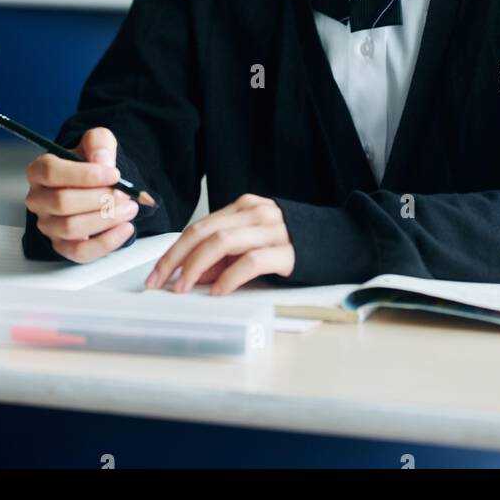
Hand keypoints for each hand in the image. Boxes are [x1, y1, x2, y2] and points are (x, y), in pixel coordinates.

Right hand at [25, 126, 139, 262]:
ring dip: (105, 219)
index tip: (114, 174)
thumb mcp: (96, 142)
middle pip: (62, 202)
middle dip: (100, 199)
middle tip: (125, 194)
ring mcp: (48, 225)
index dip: (85, 174)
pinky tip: (125, 228)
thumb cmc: (91, 164)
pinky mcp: (62, 245)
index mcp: (39, 170)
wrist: (96, 184)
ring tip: (129, 208)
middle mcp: (38, 199)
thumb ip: (98, 142)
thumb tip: (101, 161)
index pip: (51, 172)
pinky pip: (79, 252)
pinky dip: (106, 242)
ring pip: (70, 228)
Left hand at [144, 193, 294, 294]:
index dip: (173, 251)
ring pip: (222, 243)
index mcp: (245, 207)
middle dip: (176, 259)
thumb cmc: (295, 243)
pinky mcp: (287, 251)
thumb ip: (226, 255)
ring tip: (184, 288)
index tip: (157, 273)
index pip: (199, 226)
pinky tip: (218, 292)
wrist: (342, 240)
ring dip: (195, 268)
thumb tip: (193, 275)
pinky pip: (250, 261)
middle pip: (203, 232)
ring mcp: (272, 229)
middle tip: (160, 283)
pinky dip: (228, 278)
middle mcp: (256, 213)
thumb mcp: (255, 242)